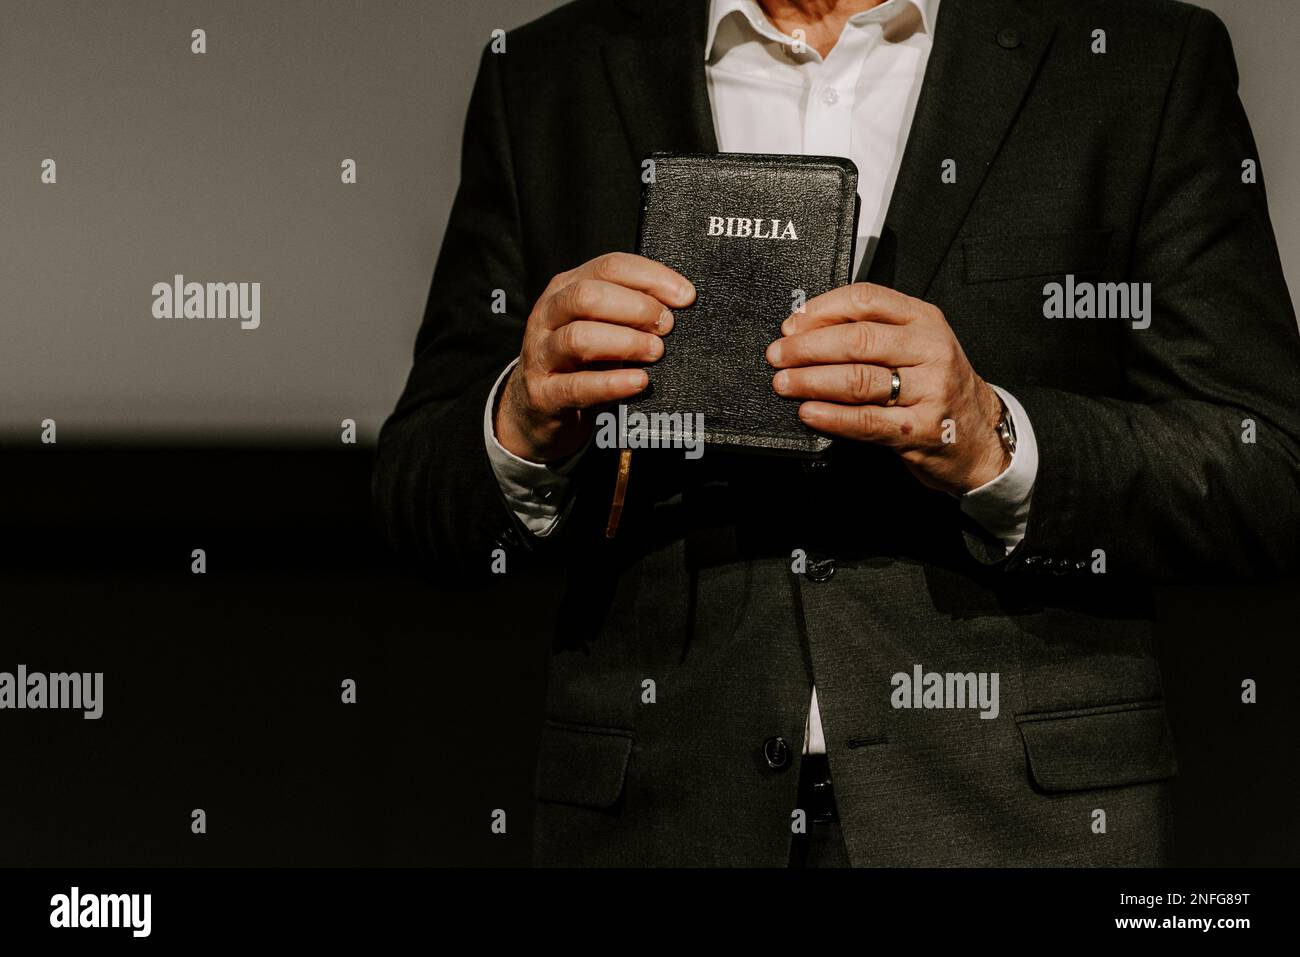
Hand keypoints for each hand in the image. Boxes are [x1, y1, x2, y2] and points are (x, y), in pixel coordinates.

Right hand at [496, 253, 694, 462]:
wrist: (537, 408)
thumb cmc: (580, 360)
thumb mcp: (599, 324)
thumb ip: (628, 309)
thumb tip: (679, 301)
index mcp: (565, 288)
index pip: (609, 267)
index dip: (651, 278)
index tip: (685, 296)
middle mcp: (548, 315)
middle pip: (588, 296)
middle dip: (636, 308)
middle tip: (667, 327)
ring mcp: (541, 354)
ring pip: (579, 338)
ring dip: (626, 343)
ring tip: (655, 352)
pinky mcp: (543, 394)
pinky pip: (577, 387)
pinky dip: (613, 384)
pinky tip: (639, 381)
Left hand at [766, 283, 1009, 494]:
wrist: (981, 437)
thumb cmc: (936, 387)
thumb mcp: (916, 346)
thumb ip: (871, 332)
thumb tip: (805, 329)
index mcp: (924, 320)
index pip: (866, 299)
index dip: (821, 310)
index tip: (792, 324)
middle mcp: (930, 349)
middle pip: (857, 340)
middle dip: (807, 348)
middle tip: (778, 356)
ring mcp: (929, 390)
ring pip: (857, 380)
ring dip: (811, 382)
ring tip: (785, 383)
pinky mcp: (920, 430)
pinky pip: (866, 421)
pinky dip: (831, 417)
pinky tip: (809, 412)